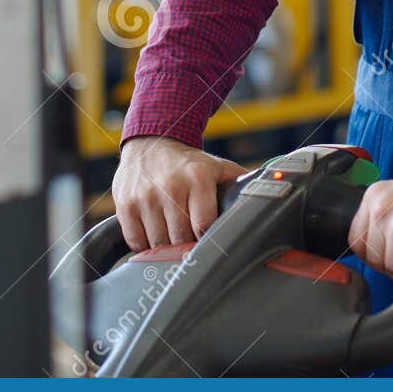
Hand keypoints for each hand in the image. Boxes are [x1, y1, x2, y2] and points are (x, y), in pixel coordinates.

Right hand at [112, 136, 249, 249]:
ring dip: (166, 248)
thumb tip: (267, 194)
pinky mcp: (125, 204)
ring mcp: (145, 196)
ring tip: (172, 239)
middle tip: (190, 244)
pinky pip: (136, 241)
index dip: (207, 240)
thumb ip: (238, 183)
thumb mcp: (216, 167)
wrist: (150, 143)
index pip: (204, 226)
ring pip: (158, 243)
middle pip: (181, 238)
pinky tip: (153, 235)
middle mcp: (170, 186)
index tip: (208, 243)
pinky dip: (145, 246)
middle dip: (187, 246)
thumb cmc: (187, 162)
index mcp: (197, 177)